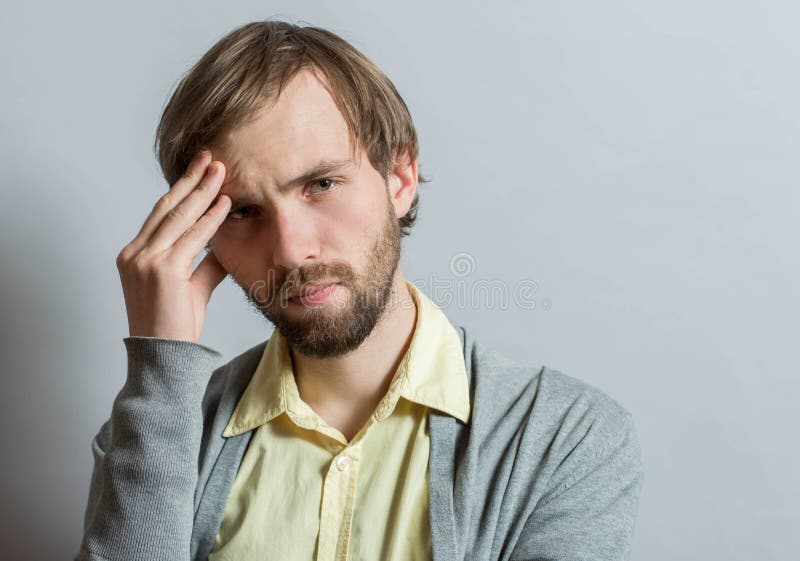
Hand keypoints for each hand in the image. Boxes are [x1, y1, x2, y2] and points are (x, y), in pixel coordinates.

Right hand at [116, 150, 231, 342]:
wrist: (165, 356)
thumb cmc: (175, 325)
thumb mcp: (191, 286)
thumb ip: (205, 263)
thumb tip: (224, 246)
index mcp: (134, 254)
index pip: (160, 213)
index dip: (181, 189)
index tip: (199, 171)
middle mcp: (134, 253)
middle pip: (167, 206)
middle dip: (191, 180)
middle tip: (211, 158)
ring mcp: (146, 260)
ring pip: (179, 217)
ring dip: (203, 191)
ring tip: (222, 172)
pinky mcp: (163, 270)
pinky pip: (193, 238)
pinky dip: (210, 220)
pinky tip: (224, 204)